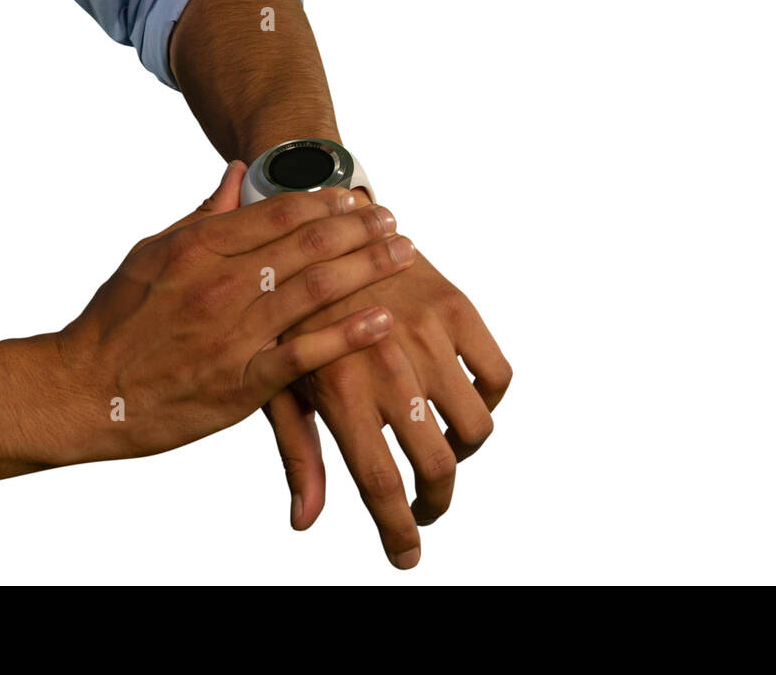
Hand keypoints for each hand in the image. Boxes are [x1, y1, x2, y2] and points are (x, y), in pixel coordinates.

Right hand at [52, 162, 415, 463]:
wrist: (81, 391)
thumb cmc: (116, 321)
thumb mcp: (153, 252)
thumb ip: (205, 214)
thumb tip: (240, 170)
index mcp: (200, 246)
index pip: (280, 212)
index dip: (327, 201)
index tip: (357, 196)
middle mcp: (221, 283)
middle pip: (310, 243)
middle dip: (362, 228)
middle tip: (394, 219)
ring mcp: (234, 332)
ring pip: (317, 290)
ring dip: (368, 267)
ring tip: (405, 253)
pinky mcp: (242, 382)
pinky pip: (306, 354)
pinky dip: (348, 335)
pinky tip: (384, 319)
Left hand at [265, 191, 511, 569]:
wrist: (314, 221)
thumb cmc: (286, 311)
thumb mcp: (277, 379)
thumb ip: (299, 453)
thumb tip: (305, 521)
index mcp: (338, 389)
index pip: (380, 482)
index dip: (398, 529)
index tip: (408, 554)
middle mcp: (388, 365)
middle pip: (438, 463)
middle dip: (435, 501)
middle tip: (425, 505)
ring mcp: (427, 334)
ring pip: (474, 425)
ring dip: (462, 451)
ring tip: (439, 447)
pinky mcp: (457, 306)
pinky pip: (498, 375)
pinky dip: (489, 399)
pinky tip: (461, 398)